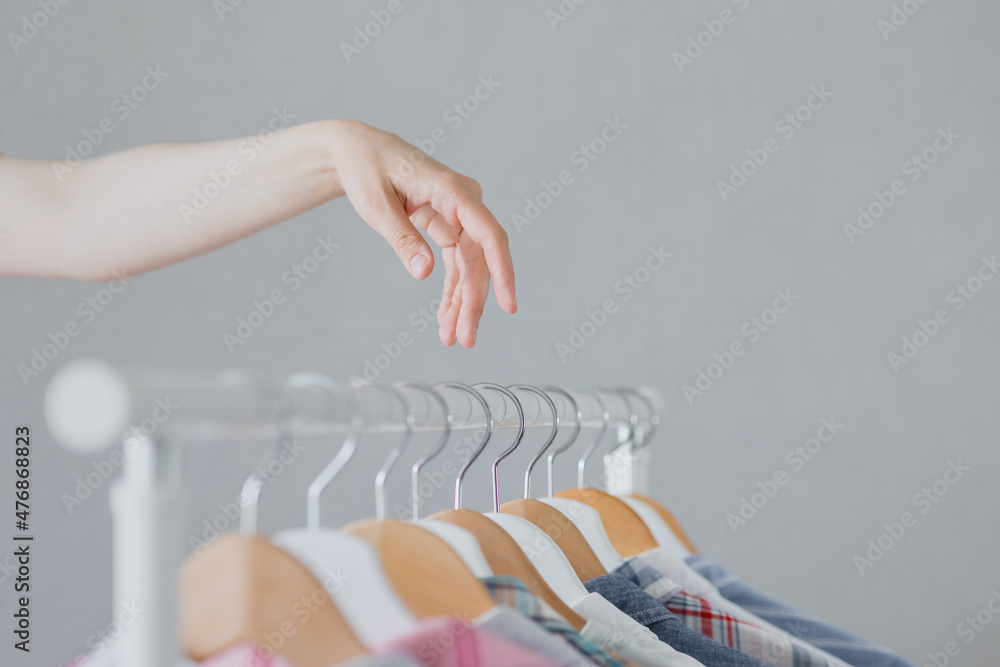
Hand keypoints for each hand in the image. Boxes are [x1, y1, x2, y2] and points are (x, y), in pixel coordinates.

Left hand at [327, 120, 515, 347]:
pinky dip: (451, 290)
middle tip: (464, 339)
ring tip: (452, 337)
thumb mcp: (376, 205)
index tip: (508, 304)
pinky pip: (457, 263)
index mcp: (452, 190)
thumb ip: (402, 238)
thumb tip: (424, 273)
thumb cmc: (366, 169)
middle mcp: (464, 202)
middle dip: (473, 301)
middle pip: (479, 259)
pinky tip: (446, 318)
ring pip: (470, 266)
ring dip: (463, 302)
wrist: (358, 150)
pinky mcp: (448, 225)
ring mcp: (459, 214)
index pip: (488, 234)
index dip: (502, 271)